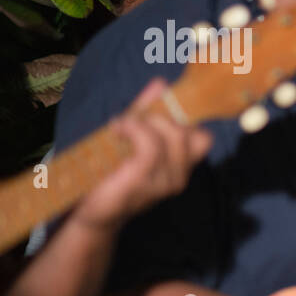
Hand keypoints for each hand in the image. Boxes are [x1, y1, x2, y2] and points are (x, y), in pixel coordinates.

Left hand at [72, 78, 212, 232]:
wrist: (93, 211)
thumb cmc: (113, 173)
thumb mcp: (132, 137)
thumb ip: (148, 111)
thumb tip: (161, 84)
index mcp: (182, 167)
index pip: (203, 139)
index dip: (186, 120)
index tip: (158, 112)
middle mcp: (179, 176)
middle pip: (187, 132)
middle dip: (160, 117)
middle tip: (134, 119)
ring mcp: (164, 181)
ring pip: (169, 135)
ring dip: (144, 123)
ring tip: (122, 125)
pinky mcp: (144, 180)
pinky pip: (150, 146)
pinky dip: (134, 130)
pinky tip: (118, 130)